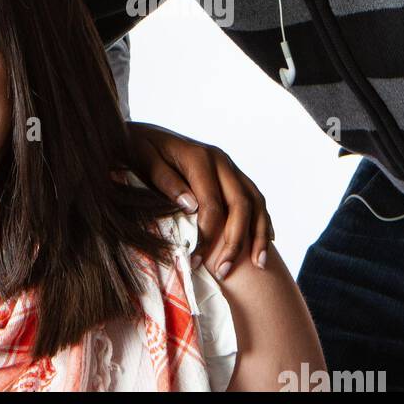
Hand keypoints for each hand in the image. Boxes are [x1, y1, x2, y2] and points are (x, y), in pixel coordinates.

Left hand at [128, 122, 272, 280]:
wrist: (142, 132)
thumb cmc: (136, 147)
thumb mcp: (142, 158)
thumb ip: (165, 179)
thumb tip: (190, 205)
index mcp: (198, 157)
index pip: (211, 204)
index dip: (206, 236)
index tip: (195, 261)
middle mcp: (219, 160)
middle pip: (240, 205)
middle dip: (235, 242)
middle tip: (224, 272)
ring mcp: (229, 165)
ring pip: (254, 201)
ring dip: (258, 234)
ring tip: (259, 265)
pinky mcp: (232, 172)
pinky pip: (255, 197)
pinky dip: (262, 219)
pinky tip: (266, 241)